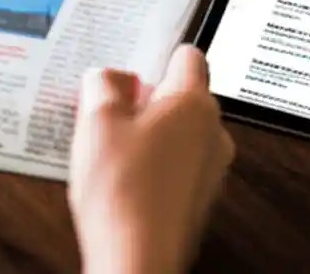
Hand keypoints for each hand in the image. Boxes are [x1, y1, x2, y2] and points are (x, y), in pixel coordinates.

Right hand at [68, 45, 234, 273]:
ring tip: (111, 151)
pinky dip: (154, 168)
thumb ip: (102, 85)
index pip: (188, 56)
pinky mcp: (199, 199)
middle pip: (181, 98)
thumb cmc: (122, 191)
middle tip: (109, 114)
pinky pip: (178, 167)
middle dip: (146, 102)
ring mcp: (211, 169)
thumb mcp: (96, 121)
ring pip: (179, 135)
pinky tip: (124, 181)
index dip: (158, 57)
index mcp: (194, 103)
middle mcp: (213, 132)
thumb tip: (108, 77)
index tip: (134, 69)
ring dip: (149, 136)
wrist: (137, 259)